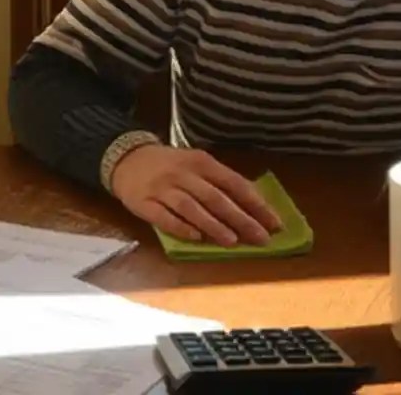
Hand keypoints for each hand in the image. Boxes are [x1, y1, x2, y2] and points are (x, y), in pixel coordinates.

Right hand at [110, 145, 282, 245]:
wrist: (126, 158)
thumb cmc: (169, 165)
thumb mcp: (196, 164)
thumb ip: (219, 182)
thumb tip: (253, 206)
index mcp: (201, 162)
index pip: (234, 183)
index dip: (255, 204)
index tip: (274, 223)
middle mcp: (183, 174)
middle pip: (215, 198)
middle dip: (241, 219)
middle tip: (260, 238)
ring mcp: (162, 188)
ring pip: (191, 207)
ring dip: (213, 225)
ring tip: (231, 241)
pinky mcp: (144, 203)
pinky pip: (164, 217)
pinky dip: (181, 227)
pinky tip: (195, 238)